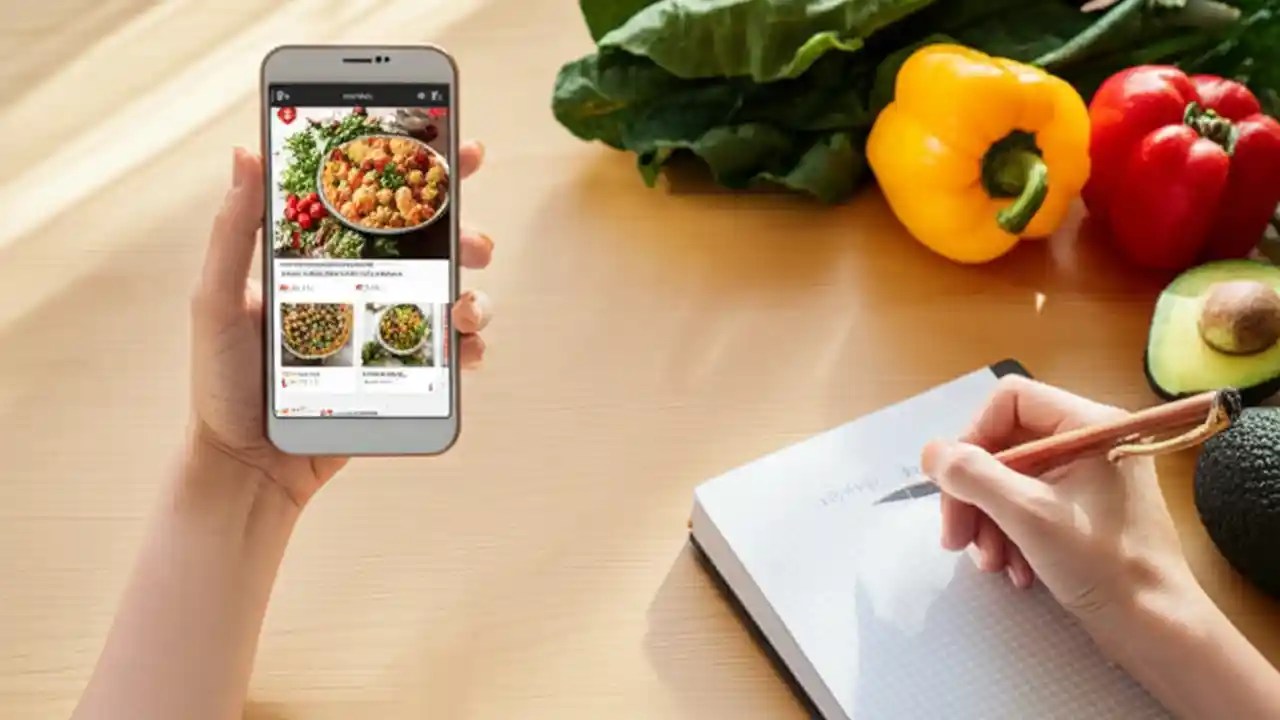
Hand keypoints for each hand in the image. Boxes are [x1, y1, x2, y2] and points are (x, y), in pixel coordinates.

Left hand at [189, 143, 493, 505]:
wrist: (245, 465)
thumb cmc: (221, 381)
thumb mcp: (216, 299)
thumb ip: (234, 230)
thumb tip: (245, 152)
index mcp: (323, 261)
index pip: (376, 204)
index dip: (422, 173)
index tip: (460, 149)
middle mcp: (363, 289)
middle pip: (431, 248)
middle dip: (465, 235)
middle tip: (474, 242)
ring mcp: (387, 333)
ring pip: (454, 299)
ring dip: (475, 296)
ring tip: (463, 309)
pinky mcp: (404, 378)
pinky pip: (453, 357)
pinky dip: (471, 350)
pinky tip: (465, 351)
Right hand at [920, 376, 1198, 631]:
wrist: (1157, 630)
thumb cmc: (1106, 566)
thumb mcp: (1028, 515)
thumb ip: (973, 476)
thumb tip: (931, 453)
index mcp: (1089, 425)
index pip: (1009, 401)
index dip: (973, 436)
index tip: (955, 482)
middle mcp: (1088, 442)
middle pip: (1004, 445)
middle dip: (974, 494)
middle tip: (956, 538)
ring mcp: (1086, 478)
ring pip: (1009, 481)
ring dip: (988, 522)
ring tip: (990, 563)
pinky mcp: (1082, 511)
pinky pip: (1027, 507)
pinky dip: (1011, 537)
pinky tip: (1016, 572)